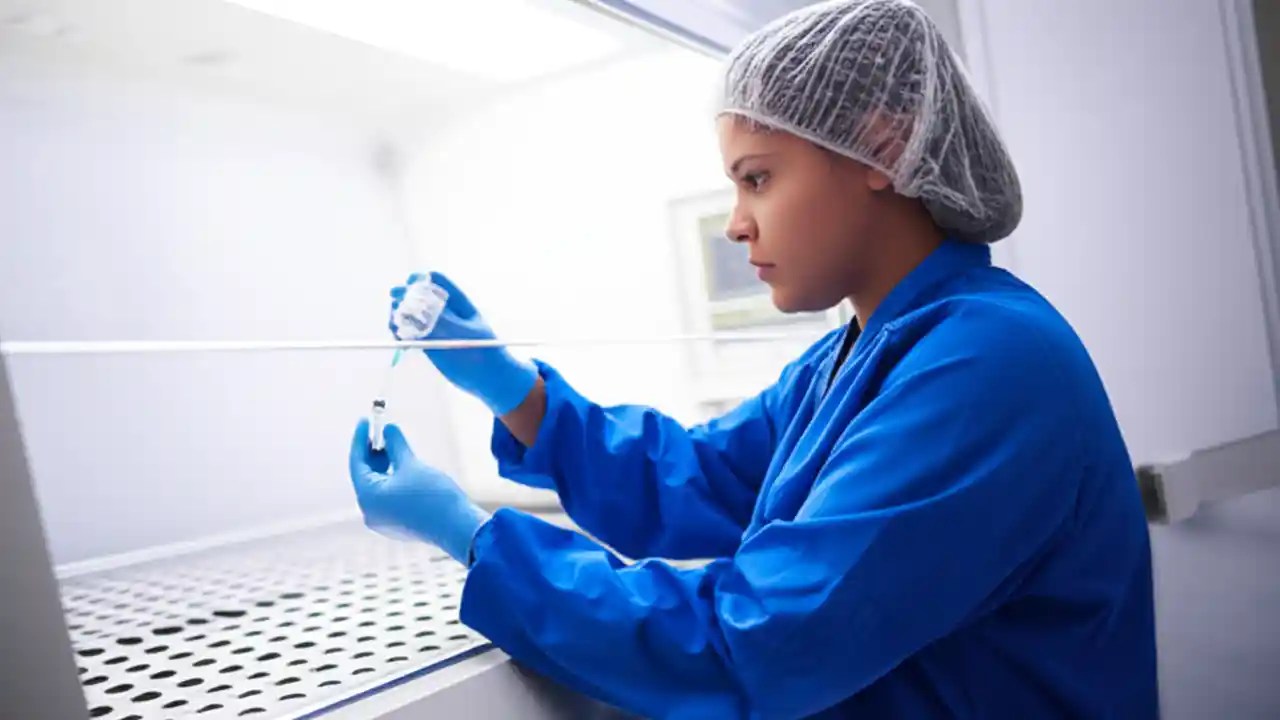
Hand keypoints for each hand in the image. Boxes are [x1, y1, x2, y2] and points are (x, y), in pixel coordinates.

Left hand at [348, 419, 489, 563]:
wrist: (455, 526)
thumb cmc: (431, 496)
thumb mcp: (411, 465)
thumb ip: (395, 445)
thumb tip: (387, 429)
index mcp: (368, 497)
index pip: (357, 462)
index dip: (360, 439)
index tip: (364, 421)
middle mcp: (370, 511)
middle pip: (366, 475)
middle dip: (373, 452)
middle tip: (380, 431)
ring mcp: (383, 520)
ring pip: (378, 486)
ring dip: (384, 465)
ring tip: (394, 446)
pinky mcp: (397, 524)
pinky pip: (388, 496)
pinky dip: (391, 479)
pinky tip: (402, 466)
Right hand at [389, 272, 537, 415]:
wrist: (488, 379)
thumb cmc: (483, 352)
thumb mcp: (463, 334)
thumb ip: (441, 321)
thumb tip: (417, 306)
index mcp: (458, 302)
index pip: (437, 282)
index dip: (422, 279)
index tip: (411, 282)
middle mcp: (444, 313)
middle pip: (419, 297)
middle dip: (405, 296)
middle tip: (395, 299)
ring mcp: (436, 328)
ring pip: (411, 315)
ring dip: (399, 315)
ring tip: (394, 321)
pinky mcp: (428, 343)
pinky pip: (410, 334)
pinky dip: (401, 333)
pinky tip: (398, 337)